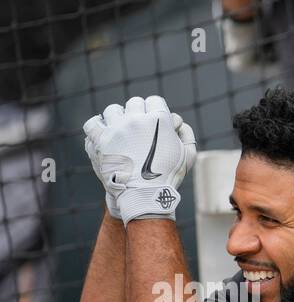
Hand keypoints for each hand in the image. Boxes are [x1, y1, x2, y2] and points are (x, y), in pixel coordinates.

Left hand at [83, 96, 196, 222]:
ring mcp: (115, 128)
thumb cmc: (168, 177)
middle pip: (135, 103)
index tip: (156, 121)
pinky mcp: (99, 139)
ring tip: (122, 132)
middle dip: (139, 113)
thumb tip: (176, 121)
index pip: (155, 101)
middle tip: (141, 130)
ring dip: (118, 118)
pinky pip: (93, 123)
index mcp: (159, 121)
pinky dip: (98, 127)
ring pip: (113, 110)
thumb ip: (187, 135)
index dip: (157, 111)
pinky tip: (105, 134)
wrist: (143, 196)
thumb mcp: (188, 156)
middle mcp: (135, 120)